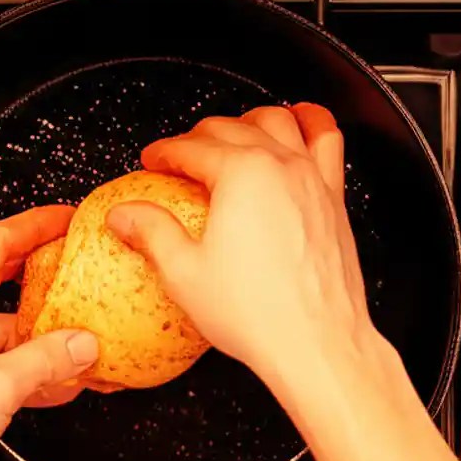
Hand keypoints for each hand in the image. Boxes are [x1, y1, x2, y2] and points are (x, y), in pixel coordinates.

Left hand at [0, 206, 99, 460]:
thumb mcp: (4, 384)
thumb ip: (49, 358)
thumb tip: (78, 344)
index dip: (35, 225)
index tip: (60, 219)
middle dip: (31, 277)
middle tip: (64, 267)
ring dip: (23, 334)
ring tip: (64, 348)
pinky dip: (3, 361)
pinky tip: (35, 382)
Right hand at [106, 105, 386, 406]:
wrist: (316, 343)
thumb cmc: (258, 313)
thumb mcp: (184, 273)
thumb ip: (151, 233)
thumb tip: (126, 215)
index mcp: (240, 174)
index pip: (190, 148)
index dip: (164, 152)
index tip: (153, 161)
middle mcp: (280, 166)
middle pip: (231, 127)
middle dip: (198, 135)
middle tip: (180, 154)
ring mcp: (312, 178)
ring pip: (282, 120)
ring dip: (250, 118)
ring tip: (234, 129)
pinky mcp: (334, 199)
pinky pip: (328, 140)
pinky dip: (311, 122)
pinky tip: (303, 122)